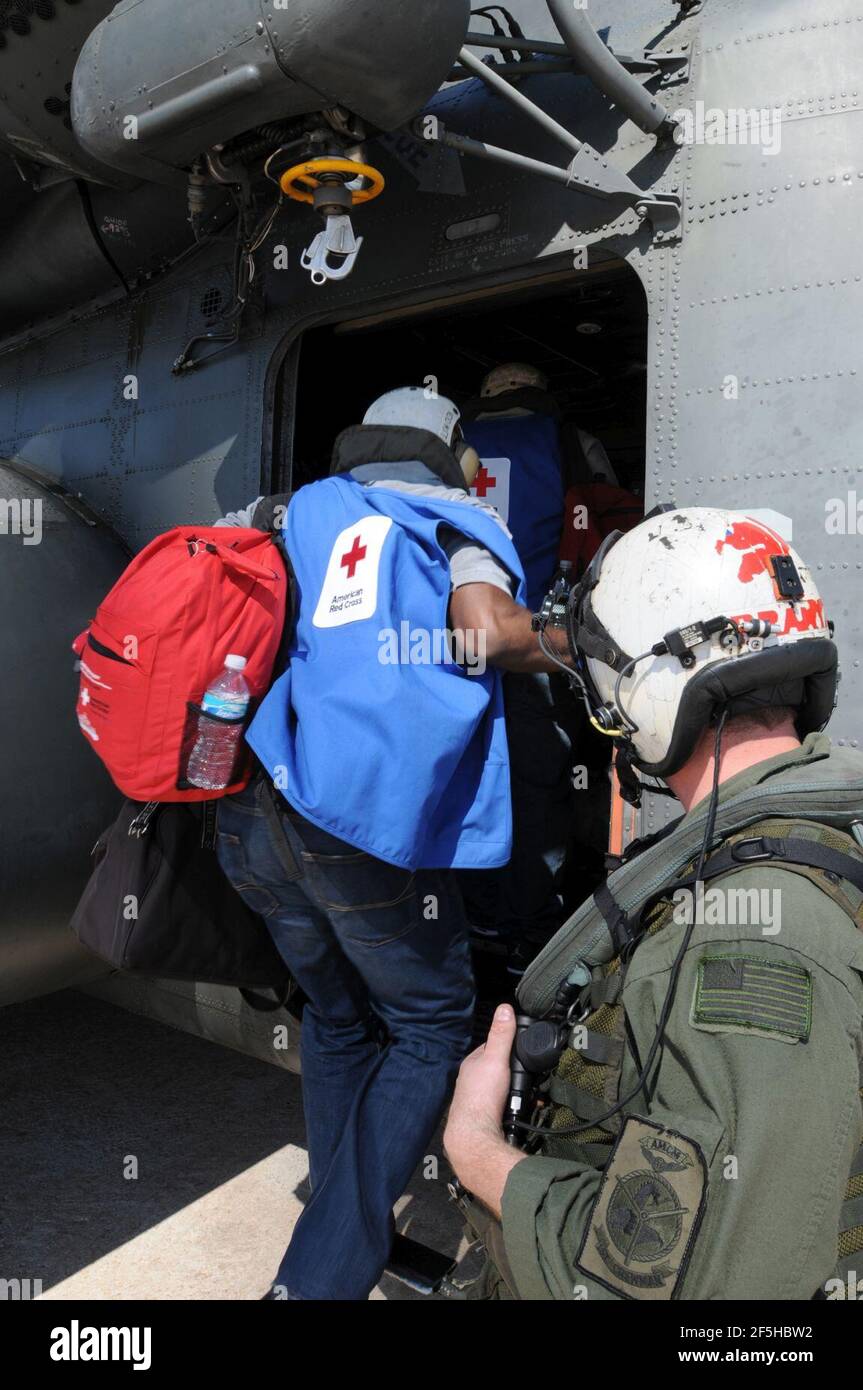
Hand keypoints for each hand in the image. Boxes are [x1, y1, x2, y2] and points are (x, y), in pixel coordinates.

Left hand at [444, 1004, 525, 1216]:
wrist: (475, 1137)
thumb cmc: (482, 1095)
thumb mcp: (495, 1058)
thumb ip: (501, 1035)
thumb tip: (504, 1007)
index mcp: (472, 1064)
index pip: (492, 1047)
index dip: (508, 1045)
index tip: (524, 1046)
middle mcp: (471, 1080)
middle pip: (498, 1069)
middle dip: (515, 1072)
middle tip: (533, 1074)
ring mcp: (476, 1100)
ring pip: (501, 1089)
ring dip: (515, 1090)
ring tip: (532, 1093)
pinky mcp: (484, 1116)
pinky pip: (502, 1106)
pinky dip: (512, 1105)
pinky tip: (521, 1108)